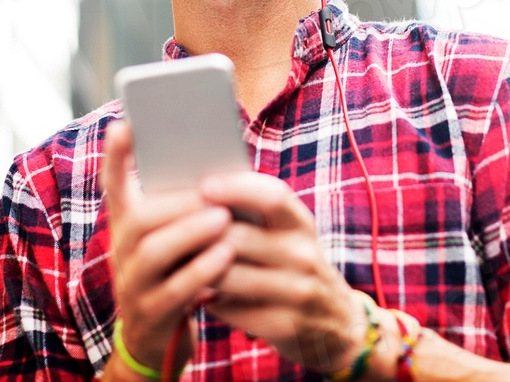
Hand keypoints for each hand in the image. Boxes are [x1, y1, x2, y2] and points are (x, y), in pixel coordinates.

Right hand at [101, 121, 236, 375]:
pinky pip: (174, 291)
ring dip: (190, 232)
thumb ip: (187, 203)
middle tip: (212, 194)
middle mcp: (122, 250)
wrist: (160, 333)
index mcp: (128, 222)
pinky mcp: (151, 314)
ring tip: (223, 219)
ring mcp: (132, 284)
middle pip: (138, 218)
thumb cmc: (179, 268)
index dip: (117, 155)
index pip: (114, 183)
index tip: (125, 124)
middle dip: (176, 203)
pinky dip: (201, 271)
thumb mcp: (177, 233)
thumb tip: (221, 165)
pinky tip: (226, 256)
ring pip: (153, 252)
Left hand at [198, 172, 394, 377]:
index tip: (204, 184)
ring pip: (228, 276)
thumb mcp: (291, 237)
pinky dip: (211, 301)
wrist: (338, 325)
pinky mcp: (284, 324)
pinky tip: (203, 295)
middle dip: (200, 234)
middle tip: (171, 231)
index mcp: (301, 225)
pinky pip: (231, 309)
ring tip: (179, 263)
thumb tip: (202, 191)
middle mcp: (303, 255)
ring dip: (198, 270)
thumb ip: (257, 216)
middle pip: (239, 237)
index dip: (237, 188)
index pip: (272, 196)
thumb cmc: (297, 268)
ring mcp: (297, 292)